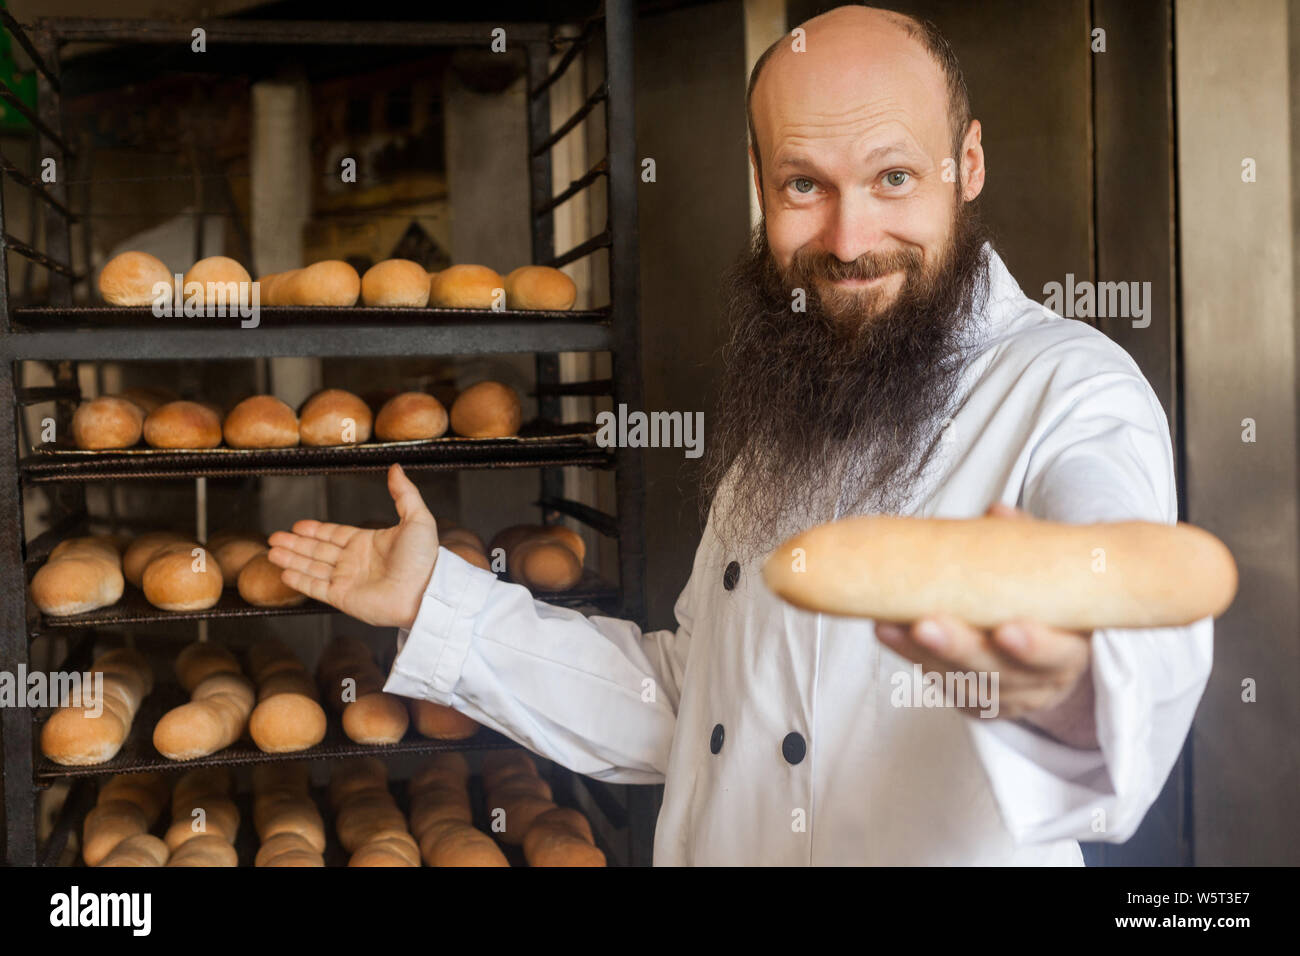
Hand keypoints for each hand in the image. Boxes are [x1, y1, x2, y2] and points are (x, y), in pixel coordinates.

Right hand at [266, 463, 439, 628]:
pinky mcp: (343, 598)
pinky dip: (299, 580)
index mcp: (368, 543)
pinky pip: (316, 587)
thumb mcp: (417, 518)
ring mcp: (348, 581)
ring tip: (271, 551)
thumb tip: (396, 468)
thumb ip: (404, 493)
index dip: (315, 530)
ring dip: (291, 559)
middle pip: (318, 550)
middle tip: (274, 537)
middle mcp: (355, 562)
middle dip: (295, 544)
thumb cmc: (425, 557)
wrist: (426, 591)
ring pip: (312, 567)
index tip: (297, 525)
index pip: (335, 534)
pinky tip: (284, 572)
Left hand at [874, 502, 1097, 747]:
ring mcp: (1006, 697)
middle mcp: (1041, 682)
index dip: (1033, 646)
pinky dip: (913, 657)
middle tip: (925, 624)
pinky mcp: (976, 702)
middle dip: (958, 648)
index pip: (1057, 655)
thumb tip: (997, 512)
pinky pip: (943, 683)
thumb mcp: (1051, 574)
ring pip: (962, 682)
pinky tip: (888, 633)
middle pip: (997, 673)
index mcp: (1071, 650)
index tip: (1006, 629)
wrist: (1054, 649)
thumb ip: (1028, 545)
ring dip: (921, 653)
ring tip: (889, 625)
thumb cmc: (1048, 602)